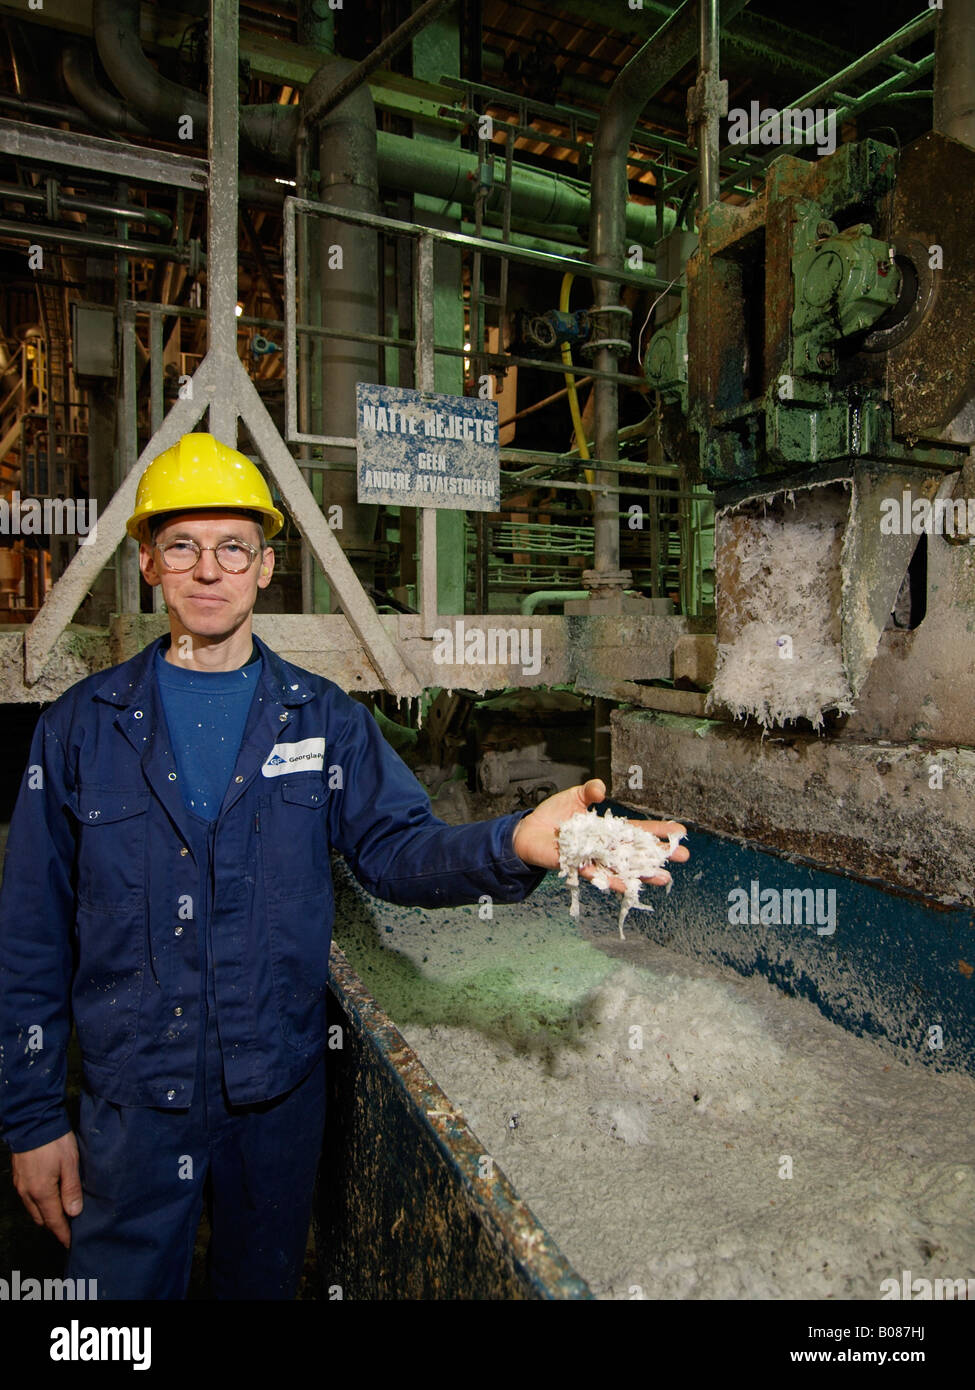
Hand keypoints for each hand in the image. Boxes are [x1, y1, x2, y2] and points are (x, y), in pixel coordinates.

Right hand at [11, 1131, 81, 1247]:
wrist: (33, 1121)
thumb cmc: (55, 1142)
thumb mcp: (70, 1163)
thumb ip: (71, 1190)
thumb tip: (74, 1214)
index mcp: (42, 1192)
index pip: (54, 1221)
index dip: (63, 1233)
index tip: (70, 1243)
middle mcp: (27, 1193)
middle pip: (42, 1219)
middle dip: (55, 1226)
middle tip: (69, 1228)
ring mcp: (20, 1186)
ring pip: (33, 1210)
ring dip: (45, 1215)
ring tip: (60, 1215)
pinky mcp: (18, 1178)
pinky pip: (27, 1200)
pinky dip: (38, 1204)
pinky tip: (48, 1199)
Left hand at [512, 777, 688, 890]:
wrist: (529, 831)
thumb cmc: (554, 815)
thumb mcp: (574, 796)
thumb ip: (590, 791)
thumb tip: (602, 789)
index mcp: (609, 829)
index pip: (638, 830)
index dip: (658, 831)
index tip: (680, 832)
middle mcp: (606, 847)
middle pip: (637, 851)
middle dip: (660, 854)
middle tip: (684, 856)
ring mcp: (595, 859)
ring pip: (623, 869)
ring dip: (643, 874)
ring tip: (664, 878)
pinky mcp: (578, 867)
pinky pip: (597, 876)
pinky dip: (609, 881)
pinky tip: (625, 885)